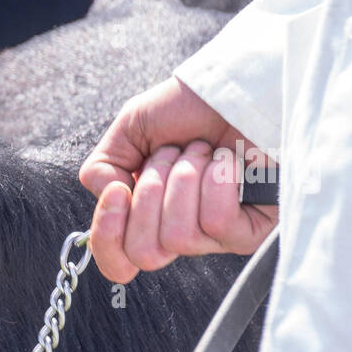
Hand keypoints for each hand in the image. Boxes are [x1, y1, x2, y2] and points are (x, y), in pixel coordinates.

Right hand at [78, 76, 278, 283]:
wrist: (239, 89)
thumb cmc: (192, 108)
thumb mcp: (131, 128)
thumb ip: (101, 168)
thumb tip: (109, 198)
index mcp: (146, 217)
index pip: (117, 263)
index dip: (106, 237)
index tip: (117, 192)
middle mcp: (179, 235)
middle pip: (144, 253)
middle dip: (149, 195)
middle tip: (170, 157)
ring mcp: (215, 239)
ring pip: (178, 236)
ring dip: (184, 179)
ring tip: (202, 151)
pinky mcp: (249, 232)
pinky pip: (216, 222)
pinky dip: (216, 180)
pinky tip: (227, 161)